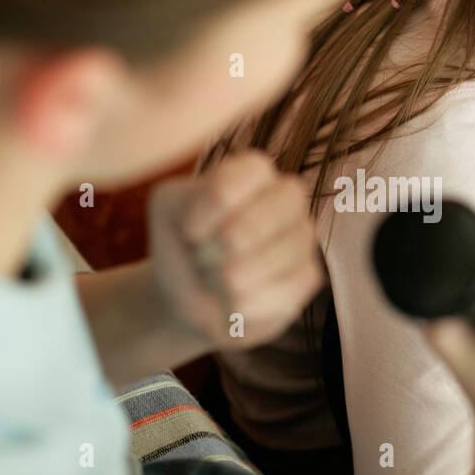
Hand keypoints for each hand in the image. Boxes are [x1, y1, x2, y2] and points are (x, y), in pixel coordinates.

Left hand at [147, 150, 323, 350]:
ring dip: (246, 271)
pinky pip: (294, 285)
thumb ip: (187, 205)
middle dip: (247, 229)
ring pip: (292, 246)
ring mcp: (301, 236)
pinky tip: (233, 305)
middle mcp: (285, 198)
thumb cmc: (181, 246)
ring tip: (216, 282)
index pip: (253, 169)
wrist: (189, 295)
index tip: (188, 231)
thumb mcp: (167, 214)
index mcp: (251, 173)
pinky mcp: (307, 276)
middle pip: (289, 197)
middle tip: (209, 256)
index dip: (220, 199)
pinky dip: (258, 300)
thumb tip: (227, 235)